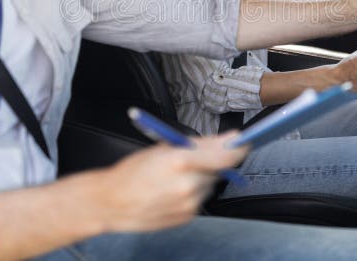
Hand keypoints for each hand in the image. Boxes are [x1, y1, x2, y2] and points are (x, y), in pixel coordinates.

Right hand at [94, 133, 247, 232]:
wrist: (112, 202)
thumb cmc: (132, 171)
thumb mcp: (163, 147)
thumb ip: (198, 144)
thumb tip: (226, 139)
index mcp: (181, 162)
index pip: (226, 155)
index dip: (239, 147)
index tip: (245, 141)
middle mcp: (188, 185)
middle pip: (220, 169)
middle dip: (213, 161)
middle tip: (193, 157)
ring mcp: (189, 204)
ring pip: (211, 184)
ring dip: (202, 176)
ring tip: (175, 176)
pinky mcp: (187, 217)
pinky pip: (201, 198)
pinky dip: (193, 191)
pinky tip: (172, 189)